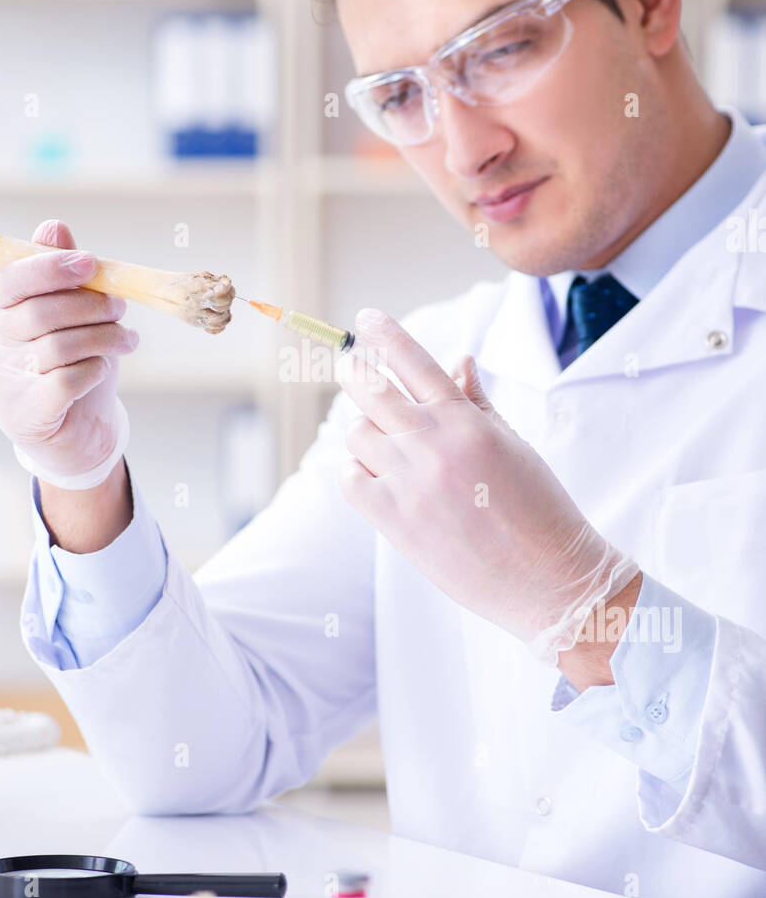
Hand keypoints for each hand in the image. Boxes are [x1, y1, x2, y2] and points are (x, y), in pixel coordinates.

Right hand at [0, 218, 138, 480]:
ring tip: (126, 339)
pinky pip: (68, 380)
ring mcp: (0, 385)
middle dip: (90, 305)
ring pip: (60, 346)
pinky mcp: (26, 415)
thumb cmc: (68, 365)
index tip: (91, 263)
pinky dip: (95, 368)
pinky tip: (104, 367)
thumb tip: (54, 227)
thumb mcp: (66, 315)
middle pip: (39, 313)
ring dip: (104, 336)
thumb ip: (56, 273)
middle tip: (120, 306)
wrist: (74, 434)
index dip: (51, 268)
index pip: (10, 281)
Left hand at [336, 309, 638, 662]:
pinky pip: (350, 479)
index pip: (414, 361)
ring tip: (386, 445)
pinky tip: (377, 478)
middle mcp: (433, 445)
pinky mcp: (394, 520)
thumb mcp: (512, 444)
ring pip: (357, 433)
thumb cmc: (539, 508)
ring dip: (365, 432)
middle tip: (348, 364)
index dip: (384, 334)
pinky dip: (356, 472)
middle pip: (369, 389)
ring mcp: (409, 482)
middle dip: (354, 371)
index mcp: (466, 421)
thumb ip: (476, 402)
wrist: (548, 579)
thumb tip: (459, 359)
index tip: (365, 319)